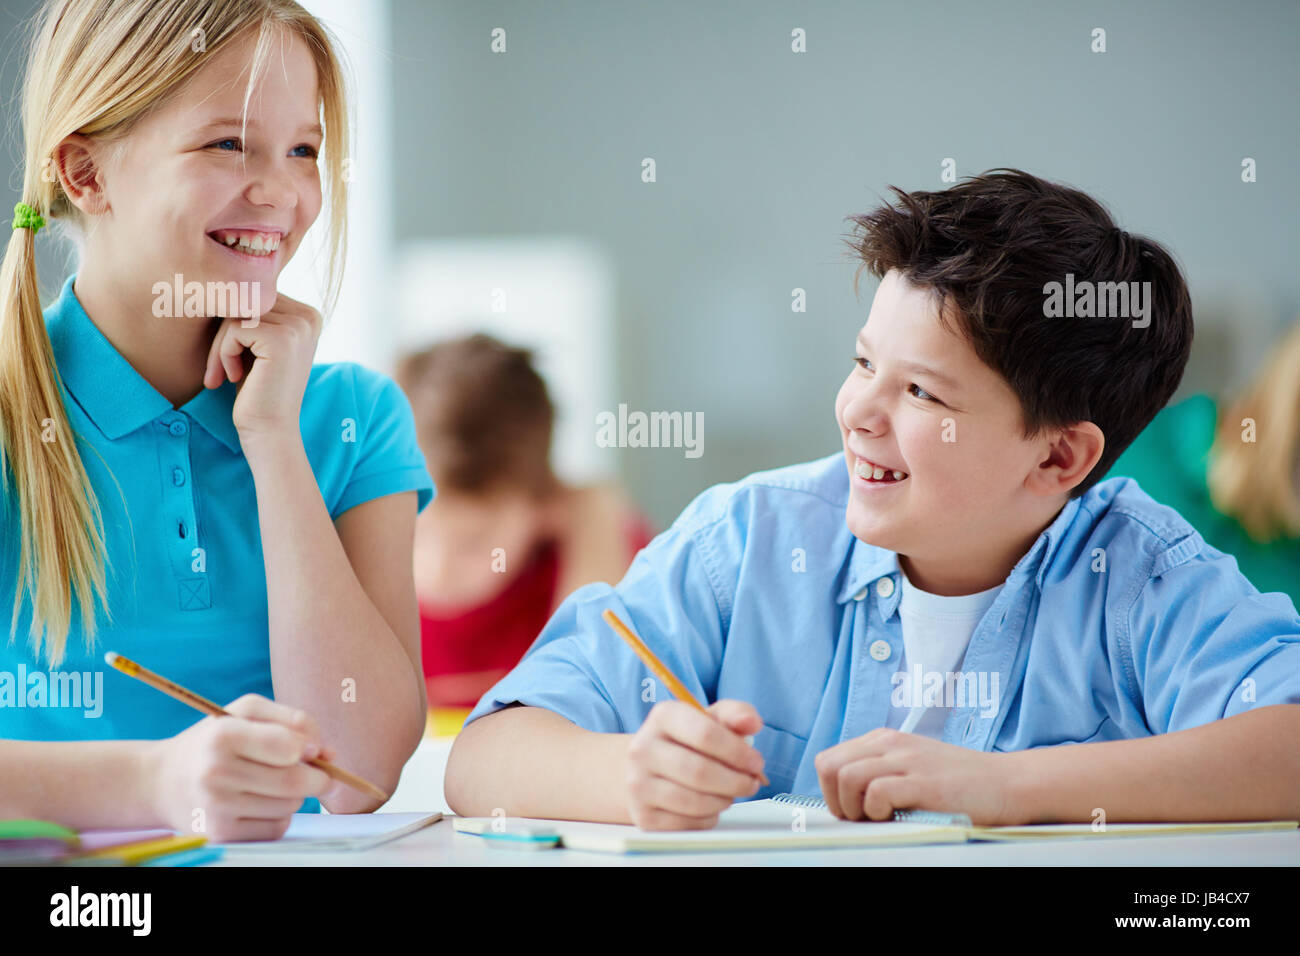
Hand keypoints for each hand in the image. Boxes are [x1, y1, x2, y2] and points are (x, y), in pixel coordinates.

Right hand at [145, 694, 338, 841]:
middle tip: (321, 774)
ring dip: (296, 795)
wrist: (163, 781)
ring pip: (289, 806)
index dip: (311, 748)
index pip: (288, 746)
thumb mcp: (247, 712)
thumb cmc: (215, 739)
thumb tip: (328, 753)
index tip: (313, 749)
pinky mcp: (220, 834)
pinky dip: (280, 815)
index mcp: (223, 735)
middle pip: (294, 782)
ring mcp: (216, 807)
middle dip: (319, 779)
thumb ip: (294, 720)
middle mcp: (216, 773)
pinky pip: (275, 828)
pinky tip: (261, 803)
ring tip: (274, 783)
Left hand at [202, 290, 321, 441]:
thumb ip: (253, 313)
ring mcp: (298, 327)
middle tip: (219, 369)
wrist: (270, 431)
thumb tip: (222, 278)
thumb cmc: (257, 390)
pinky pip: (234, 329)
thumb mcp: (258, 346)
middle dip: (224, 334)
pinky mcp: (281, 339)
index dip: (234, 324)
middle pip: (245, 301)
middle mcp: (309, 316)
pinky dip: (223, 353)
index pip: (254, 296)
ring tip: (223, 373)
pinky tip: (232, 376)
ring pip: (235, 314)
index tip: (228, 357)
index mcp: (308, 314)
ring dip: (220, 346)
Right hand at [625, 699, 765, 830]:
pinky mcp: (644, 816)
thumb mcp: (710, 719)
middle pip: (700, 772)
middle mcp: (642, 749)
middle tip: (752, 783)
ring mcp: (638, 784)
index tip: (756, 762)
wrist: (647, 768)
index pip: (705, 734)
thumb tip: (753, 723)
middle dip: (736, 781)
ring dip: (725, 800)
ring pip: (695, 802)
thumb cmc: (687, 742)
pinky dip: (709, 817)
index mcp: (662, 716)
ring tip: (732, 793)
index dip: (737, 751)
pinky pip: (689, 824)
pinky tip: (711, 805)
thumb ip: (735, 715)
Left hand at [814, 727, 1019, 824]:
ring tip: (876, 819)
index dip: (830, 791)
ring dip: (853, 807)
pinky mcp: (923, 783)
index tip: (850, 810)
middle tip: (859, 819)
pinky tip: (895, 817)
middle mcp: (890, 744)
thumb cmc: (960, 783)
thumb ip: (880, 772)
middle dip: (835, 800)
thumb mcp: (911, 766)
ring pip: (846, 777)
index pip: (829, 759)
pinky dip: (876, 811)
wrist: (1008, 783)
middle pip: (829, 766)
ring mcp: (907, 761)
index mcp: (883, 740)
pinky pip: (877, 792)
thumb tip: (845, 800)